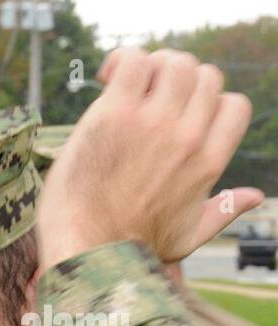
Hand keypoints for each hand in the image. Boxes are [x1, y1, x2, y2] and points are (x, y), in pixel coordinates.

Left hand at [37, 47, 258, 270]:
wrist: (84, 251)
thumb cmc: (130, 249)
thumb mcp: (187, 236)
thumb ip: (222, 211)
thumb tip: (254, 197)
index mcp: (209, 161)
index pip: (234, 104)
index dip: (208, 104)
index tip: (178, 116)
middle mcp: (188, 137)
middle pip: (203, 76)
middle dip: (176, 80)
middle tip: (144, 96)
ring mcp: (152, 123)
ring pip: (174, 62)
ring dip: (151, 68)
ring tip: (125, 88)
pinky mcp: (114, 115)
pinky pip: (133, 61)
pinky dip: (122, 61)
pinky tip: (106, 78)